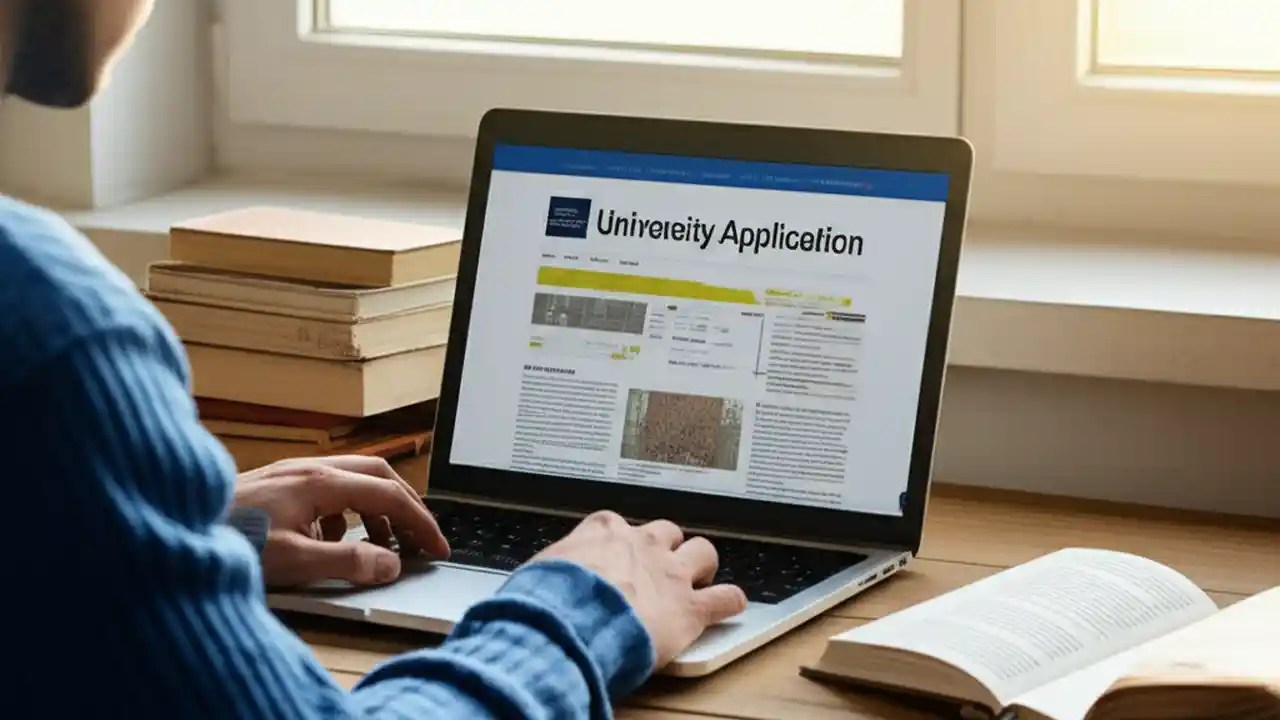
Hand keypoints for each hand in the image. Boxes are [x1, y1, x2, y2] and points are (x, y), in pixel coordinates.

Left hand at [233, 456, 449, 588]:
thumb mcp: (295, 560)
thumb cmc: (228, 539)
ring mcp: (293, 473)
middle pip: (378, 476)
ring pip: (354, 481)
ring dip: (376, 511)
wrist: (174, 524)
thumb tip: (390, 563)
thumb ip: (348, 562)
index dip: (420, 522)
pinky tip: (333, 540)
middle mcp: (310, 469)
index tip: (437, 547)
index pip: (389, 495)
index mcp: (321, 482)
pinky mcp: (278, 485)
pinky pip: (329, 491)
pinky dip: (346, 514)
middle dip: (406, 507)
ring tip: (382, 545)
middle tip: (422, 538)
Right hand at [531, 511, 747, 667]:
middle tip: (660, 567)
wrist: (571, 621)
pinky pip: (725, 598)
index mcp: (604, 531)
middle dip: (668, 547)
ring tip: (697, 581)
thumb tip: (538, 583)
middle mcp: (642, 544)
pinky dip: (730, 601)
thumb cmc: (548, 599)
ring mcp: (670, 573)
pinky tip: (730, 605)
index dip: (621, 541)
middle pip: (668, 532)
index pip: (617, 524)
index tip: (618, 552)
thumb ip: (552, 570)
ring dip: (701, 566)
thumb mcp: (538, 572)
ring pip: (703, 553)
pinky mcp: (690, 608)